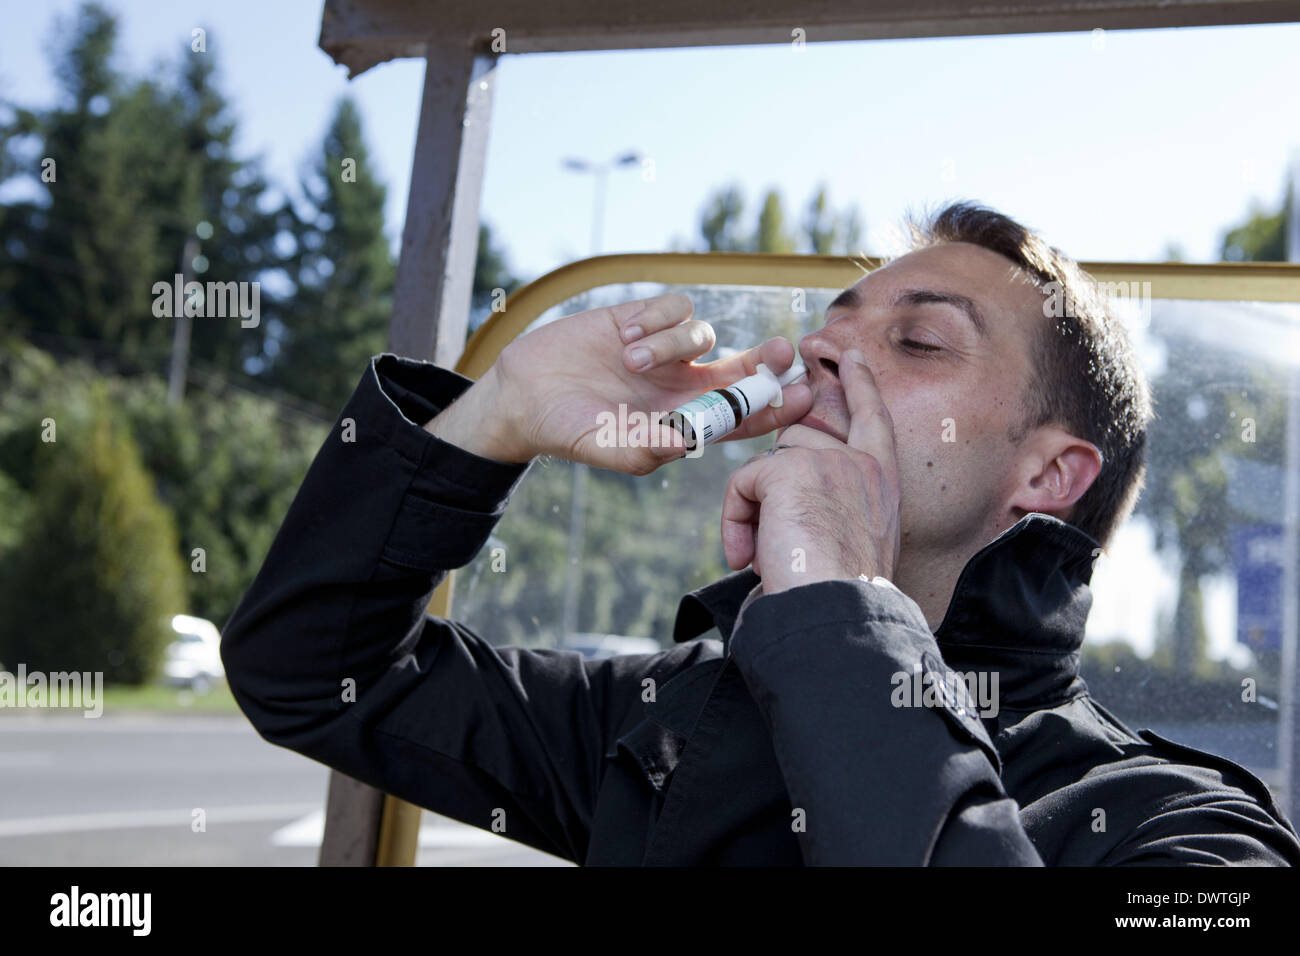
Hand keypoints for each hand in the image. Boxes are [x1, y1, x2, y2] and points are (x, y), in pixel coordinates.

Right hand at [485, 293, 812, 474]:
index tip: (800, 396)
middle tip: (781, 350)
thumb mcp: (609, 447)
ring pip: (702, 332)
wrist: (525, 393)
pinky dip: (655, 320)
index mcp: (686, 419)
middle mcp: (683, 382)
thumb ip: (651, 446)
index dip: (775, 405)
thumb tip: (693, 440)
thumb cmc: (569, 431)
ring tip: (629, 362)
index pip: (744, 413)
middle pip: (744, 366)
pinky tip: (624, 338)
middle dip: (765, 358)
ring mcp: (665, 349)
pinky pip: (675, 306)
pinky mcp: (642, 317)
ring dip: (671, 344)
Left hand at [720, 348, 900, 594]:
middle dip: (771, 484)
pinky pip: (742, 483)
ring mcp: (827, 462)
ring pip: (765, 466)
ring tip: (764, 557)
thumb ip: (836, 511)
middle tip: (767, 543)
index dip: (861, 386)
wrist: (836, 610)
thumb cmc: (840, 595)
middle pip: (795, 442)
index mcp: (883, 481)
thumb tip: (792, 510)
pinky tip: (750, 556)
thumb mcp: (854, 544)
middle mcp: (861, 464)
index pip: (873, 419)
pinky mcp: (789, 470)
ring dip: (752, 512)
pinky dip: (734, 521)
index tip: (852, 357)